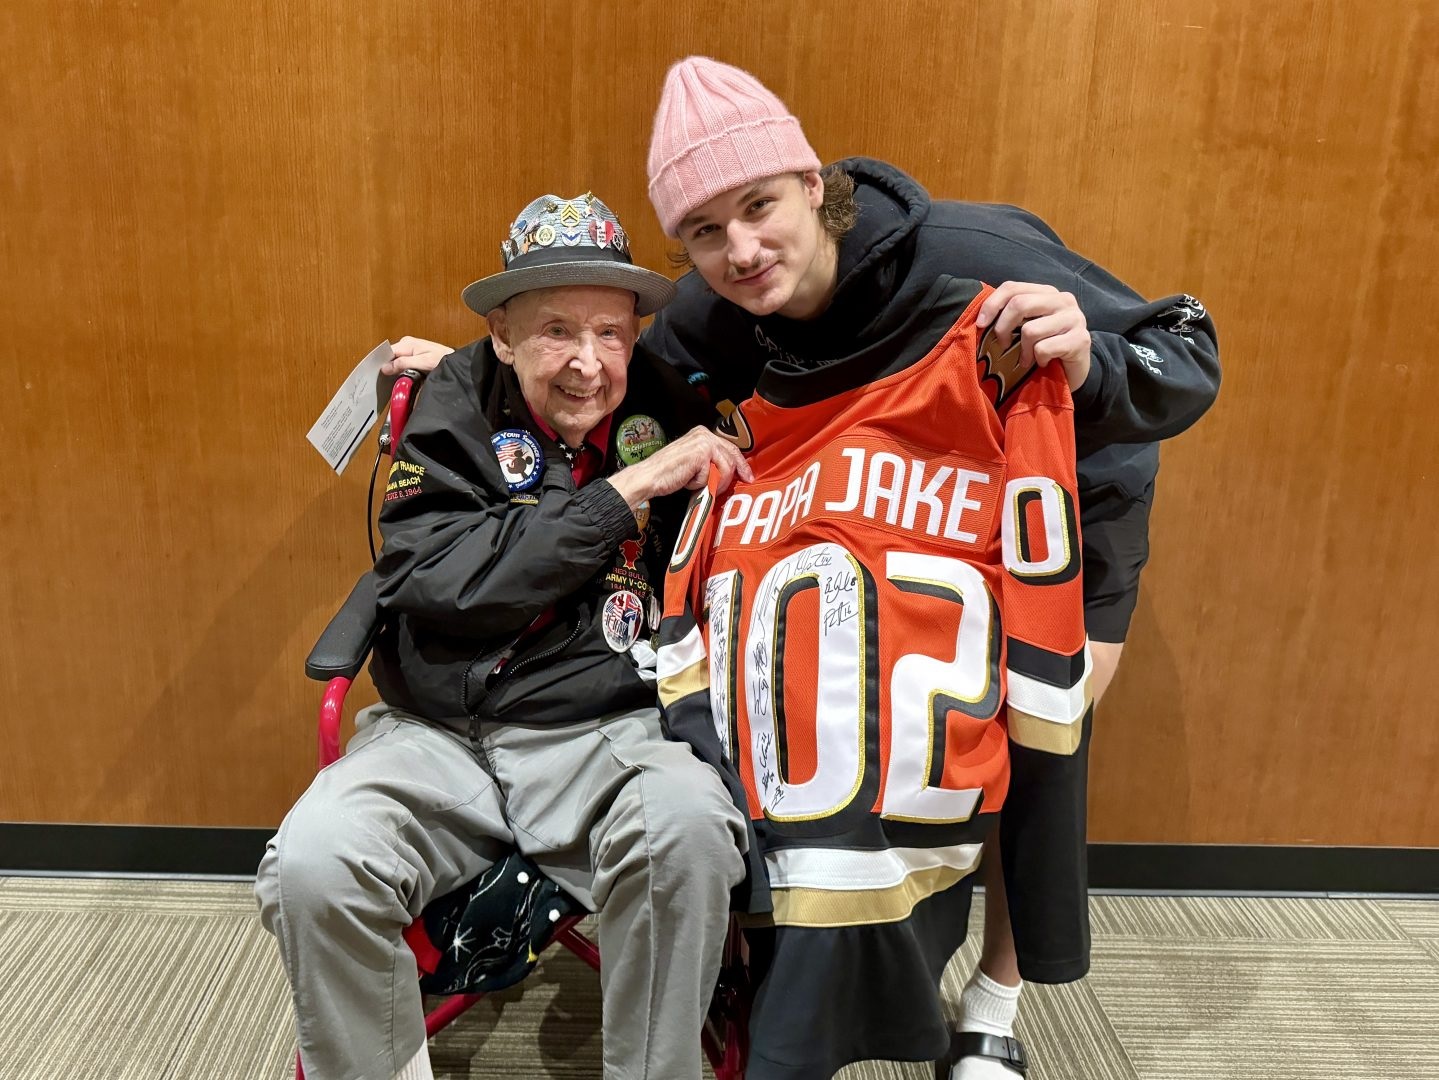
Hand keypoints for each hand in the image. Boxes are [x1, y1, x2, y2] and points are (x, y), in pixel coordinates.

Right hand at [383, 335, 454, 376]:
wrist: (454, 361)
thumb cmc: (442, 359)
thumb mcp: (422, 362)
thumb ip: (403, 363)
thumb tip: (385, 367)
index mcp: (406, 343)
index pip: (387, 352)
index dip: (382, 364)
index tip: (379, 375)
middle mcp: (406, 344)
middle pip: (390, 357)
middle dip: (388, 369)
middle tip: (386, 381)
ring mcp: (409, 350)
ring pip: (395, 361)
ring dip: (394, 371)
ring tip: (394, 381)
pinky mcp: (413, 357)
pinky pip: (401, 364)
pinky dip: (400, 371)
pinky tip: (401, 378)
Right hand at [607, 426, 753, 509]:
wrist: (650, 476)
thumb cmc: (668, 473)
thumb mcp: (694, 462)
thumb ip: (710, 460)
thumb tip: (731, 471)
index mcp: (703, 433)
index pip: (730, 447)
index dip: (740, 463)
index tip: (747, 476)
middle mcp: (705, 434)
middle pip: (732, 456)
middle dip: (732, 475)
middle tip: (730, 486)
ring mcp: (704, 442)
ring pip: (726, 467)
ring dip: (715, 482)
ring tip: (699, 485)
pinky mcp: (702, 453)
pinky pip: (714, 475)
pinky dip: (702, 483)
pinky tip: (688, 481)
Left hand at [976, 282, 1091, 391]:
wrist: (1073, 371)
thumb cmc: (1045, 347)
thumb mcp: (1026, 326)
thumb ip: (1011, 315)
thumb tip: (980, 318)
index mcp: (1047, 292)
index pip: (1012, 287)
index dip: (991, 304)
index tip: (980, 324)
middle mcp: (1063, 300)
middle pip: (1019, 304)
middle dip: (1003, 328)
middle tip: (1003, 345)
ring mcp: (1074, 318)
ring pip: (1030, 331)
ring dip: (1023, 351)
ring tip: (1027, 359)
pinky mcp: (1080, 339)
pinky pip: (1043, 349)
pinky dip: (1037, 360)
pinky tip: (1043, 363)